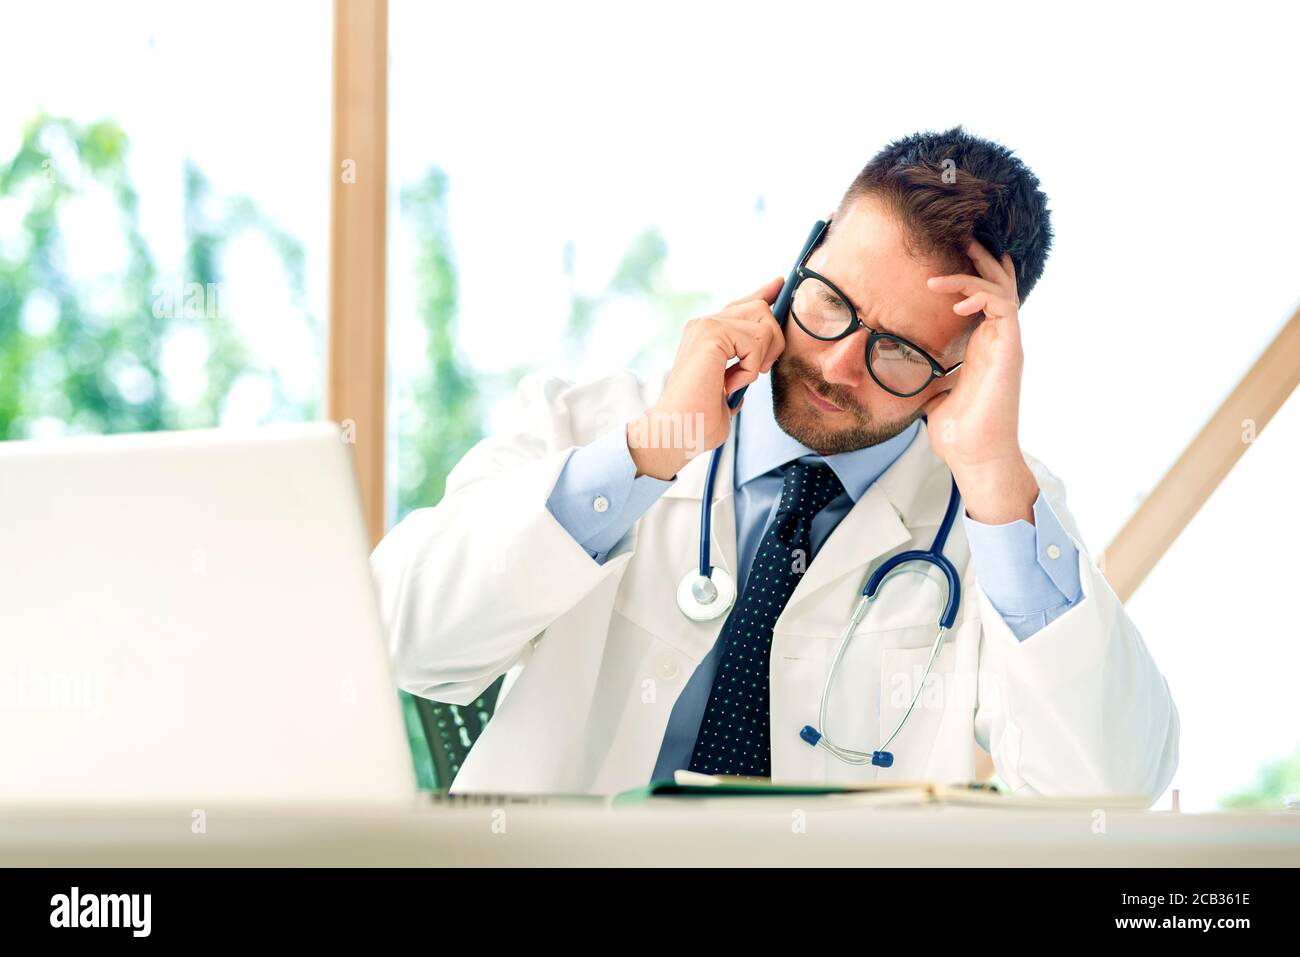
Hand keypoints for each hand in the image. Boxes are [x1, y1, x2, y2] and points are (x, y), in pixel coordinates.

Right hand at [629, 277, 785, 479]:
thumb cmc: (700, 419)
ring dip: (761, 358)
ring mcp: (705, 325)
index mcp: (707, 333)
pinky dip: (751, 368)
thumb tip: (764, 359)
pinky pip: (756, 341)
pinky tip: (729, 383)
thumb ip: (744, 366)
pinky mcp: (710, 333)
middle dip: (773, 341)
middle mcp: (704, 323)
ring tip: (738, 380)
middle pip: (761, 308)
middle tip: (758, 372)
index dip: (764, 294)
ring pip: (763, 322)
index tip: (779, 283)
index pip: (743, 304)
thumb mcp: (731, 387)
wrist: (677, 432)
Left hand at [922, 241, 1038, 523]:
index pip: (984, 299)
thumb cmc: (958, 433)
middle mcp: (999, 341)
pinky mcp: (1010, 350)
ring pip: (1002, 288)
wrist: (975, 457)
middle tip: (961, 234)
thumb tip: (899, 370)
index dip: (970, 275)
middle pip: (999, 285)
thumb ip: (927, 377)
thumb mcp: (934, 395)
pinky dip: (980, 294)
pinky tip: (956, 300)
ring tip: (958, 250)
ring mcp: (1007, 344)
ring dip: (978, 268)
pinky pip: (1001, 307)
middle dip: (981, 257)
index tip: (942, 261)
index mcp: (984, 347)